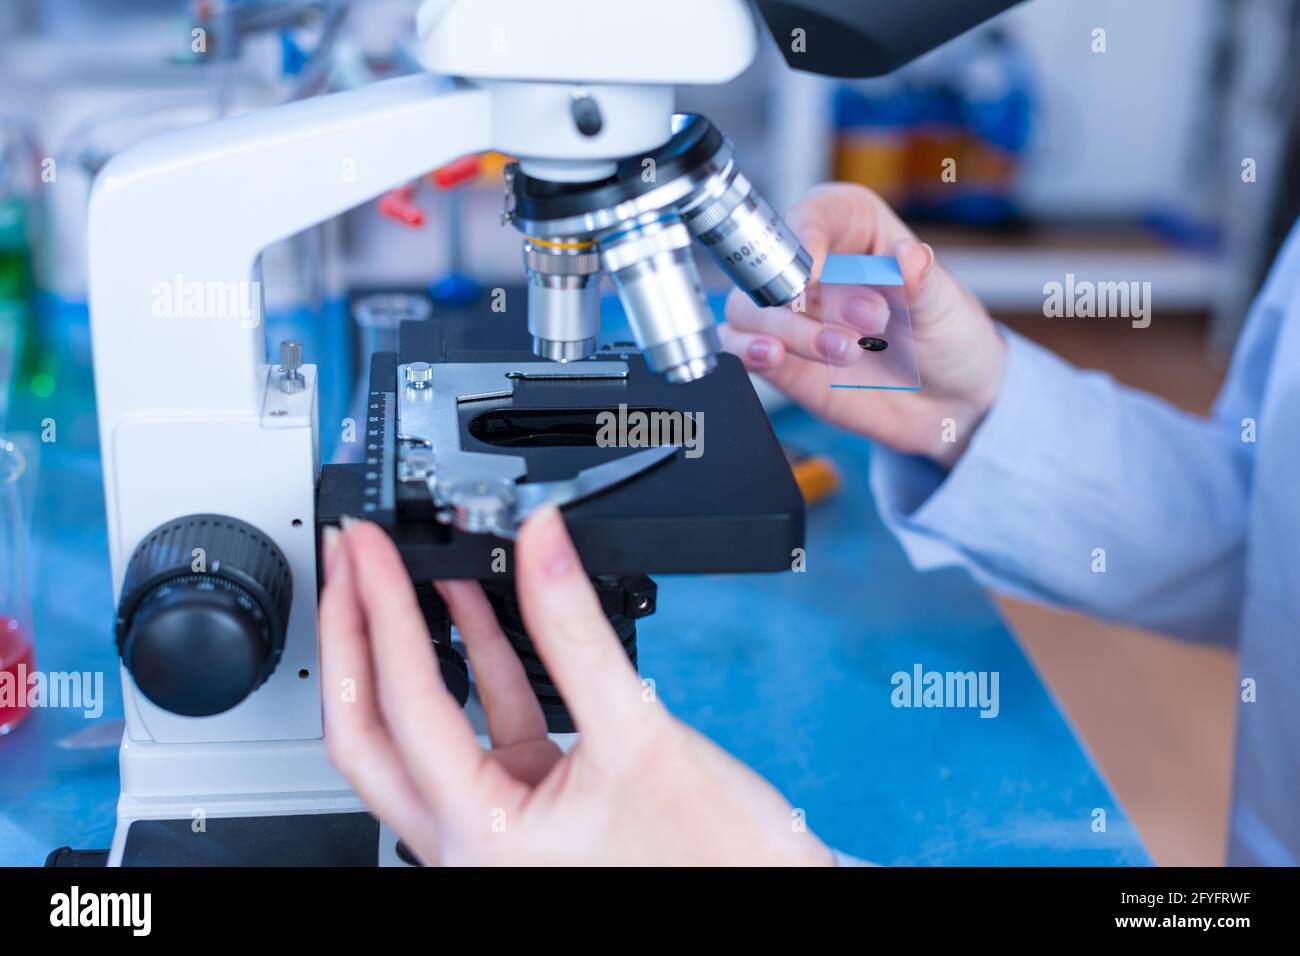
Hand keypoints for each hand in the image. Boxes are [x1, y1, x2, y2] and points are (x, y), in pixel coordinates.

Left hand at [318, 509, 832, 865]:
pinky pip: (484, 725)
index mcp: (481, 840)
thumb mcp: (638, 733)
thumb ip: (578, 630)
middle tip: (348, 561)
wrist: (769, 901)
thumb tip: (542, 542)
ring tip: (396, 570)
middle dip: (354, 638)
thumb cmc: (715, 864)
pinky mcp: (532, 798)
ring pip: (418, 730)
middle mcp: (469, 842)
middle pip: (371, 730)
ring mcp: (497, 820)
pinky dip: (477, 664)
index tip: (368, 548)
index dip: (381, 612)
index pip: (406, 705)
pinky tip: (472, 607)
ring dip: (410, 647)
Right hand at [720, 182, 1006, 465]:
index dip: (805, 241)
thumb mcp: (946, 306)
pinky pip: (740, 347)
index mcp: (851, 225)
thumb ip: (921, 281)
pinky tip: (771, 356)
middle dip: (808, 296)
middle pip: (771, 266)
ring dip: (790, 330)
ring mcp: (790, 313)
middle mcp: (811, 265)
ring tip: (845, 352)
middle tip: (869, 320)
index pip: (810, 216)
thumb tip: (909, 256)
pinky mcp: (778, 356)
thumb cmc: (947, 337)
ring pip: (750, 308)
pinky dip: (747, 351)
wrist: (949, 401)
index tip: (816, 270)